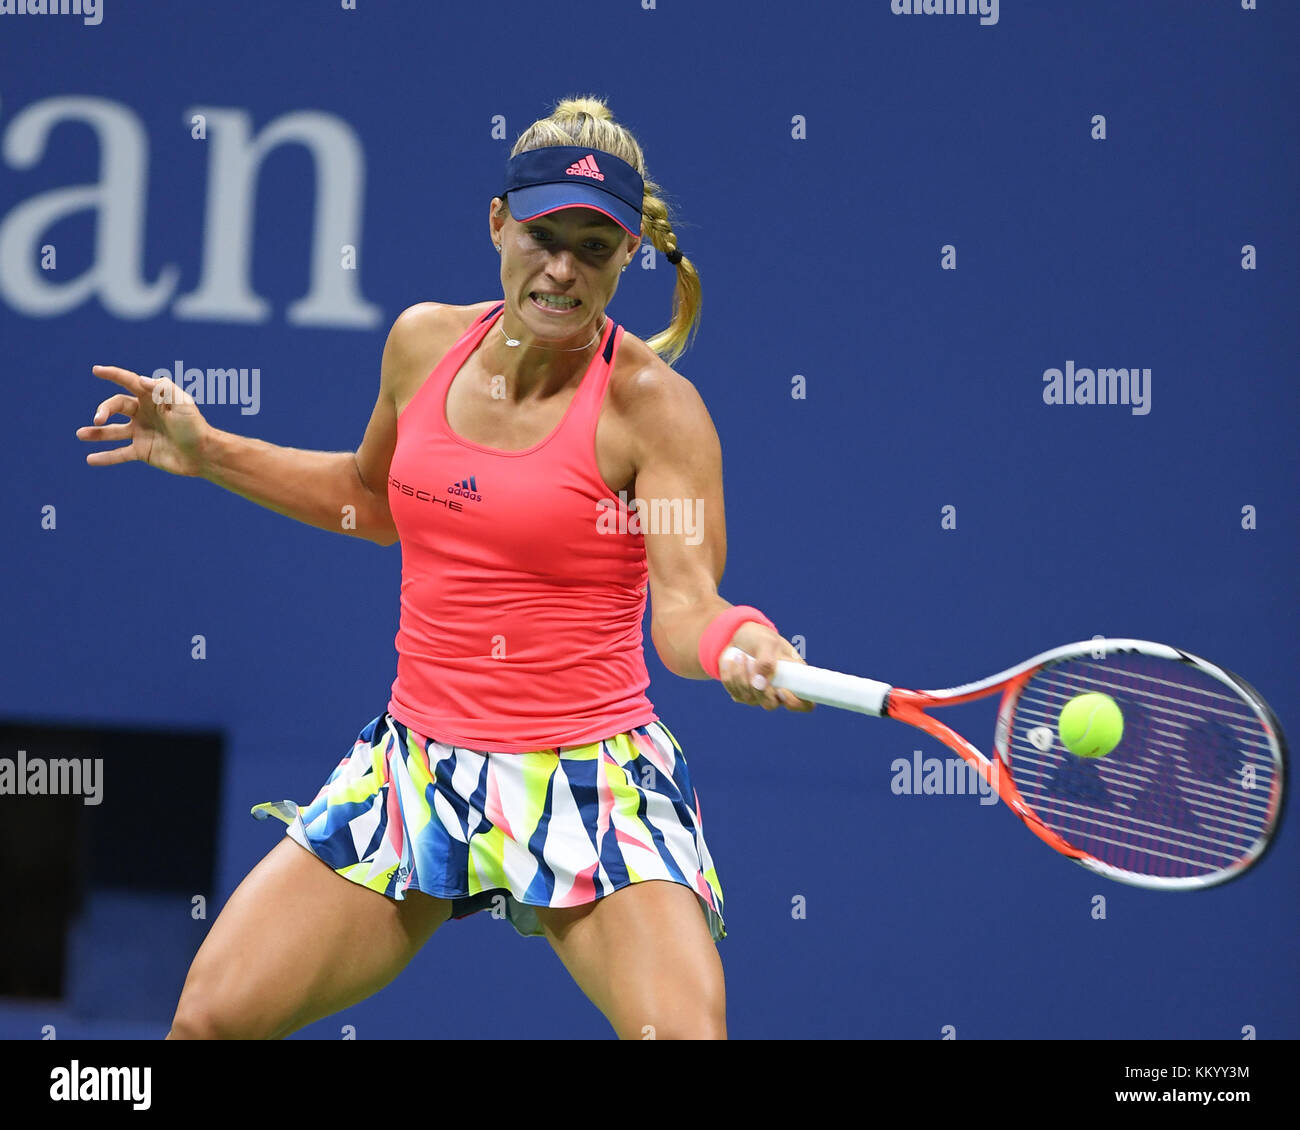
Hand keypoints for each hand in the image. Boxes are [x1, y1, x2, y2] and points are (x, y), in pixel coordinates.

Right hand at [76, 365, 210, 476]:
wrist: (204, 454)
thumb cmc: (196, 426)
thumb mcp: (183, 404)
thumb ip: (164, 389)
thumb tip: (140, 379)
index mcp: (152, 399)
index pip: (129, 383)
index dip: (113, 374)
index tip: (96, 370)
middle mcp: (144, 414)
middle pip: (116, 406)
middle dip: (104, 410)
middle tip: (98, 418)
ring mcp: (141, 433)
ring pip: (113, 431)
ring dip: (96, 433)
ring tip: (80, 434)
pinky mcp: (143, 451)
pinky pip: (120, 454)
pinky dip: (106, 457)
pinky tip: (90, 460)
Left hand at [717, 621, 814, 711]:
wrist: (737, 635)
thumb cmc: (759, 637)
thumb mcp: (766, 642)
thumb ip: (766, 661)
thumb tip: (760, 683)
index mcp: (794, 678)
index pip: (805, 704)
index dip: (795, 703)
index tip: (781, 690)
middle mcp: (778, 691)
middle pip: (771, 705)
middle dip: (759, 688)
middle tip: (752, 664)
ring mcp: (759, 694)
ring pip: (750, 698)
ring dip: (741, 675)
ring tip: (740, 656)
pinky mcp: (742, 693)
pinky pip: (735, 692)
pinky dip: (731, 675)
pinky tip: (732, 662)